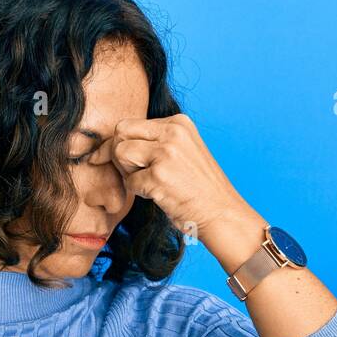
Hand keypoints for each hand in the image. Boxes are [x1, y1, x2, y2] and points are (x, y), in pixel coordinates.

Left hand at [107, 114, 257, 246]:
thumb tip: (115, 141)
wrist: (221, 213)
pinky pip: (129, 182)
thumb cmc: (199, 187)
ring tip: (150, 182)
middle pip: (121, 132)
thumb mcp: (182, 151)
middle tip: (138, 172)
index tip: (132, 161)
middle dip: (121, 154)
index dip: (124, 144)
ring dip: (128, 172)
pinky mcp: (159, 176)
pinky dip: (140, 193)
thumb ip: (156, 141)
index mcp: (178, 123)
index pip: (131, 124)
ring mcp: (166, 153)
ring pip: (120, 153)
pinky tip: (160, 195)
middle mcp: (173, 132)